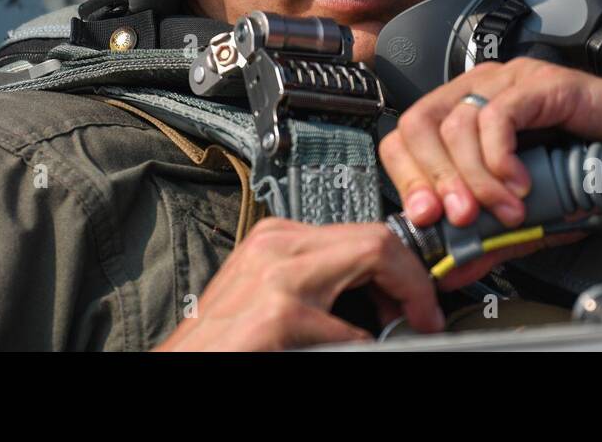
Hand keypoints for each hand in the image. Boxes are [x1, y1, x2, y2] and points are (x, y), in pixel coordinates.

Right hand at [154, 218, 444, 350]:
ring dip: (403, 302)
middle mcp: (277, 244)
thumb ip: (322, 286)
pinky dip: (362, 345)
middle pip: (376, 237)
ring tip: (404, 331)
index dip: (403, 266)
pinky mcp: (278, 312)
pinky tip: (354, 352)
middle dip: (414, 279)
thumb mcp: (274, 297)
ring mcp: (277, 275)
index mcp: (277, 239)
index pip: (362, 232)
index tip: (417, 299)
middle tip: (424, 317)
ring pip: (375, 256)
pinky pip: (352, 329)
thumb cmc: (227, 343)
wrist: (178, 369)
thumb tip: (382, 297)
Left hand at [379, 57, 601, 231]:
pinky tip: (522, 185)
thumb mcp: (530, 211)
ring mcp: (510, 81)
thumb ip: (489, 235)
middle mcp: (481, 88)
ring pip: (458, 124)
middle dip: (435, 180)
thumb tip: (453, 267)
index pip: (407, 134)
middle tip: (461, 219)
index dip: (407, 176)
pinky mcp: (541, 83)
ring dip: (476, 178)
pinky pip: (498, 117)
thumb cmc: (592, 168)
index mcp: (466, 110)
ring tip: (506, 210)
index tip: (426, 218)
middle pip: (420, 124)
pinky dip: (502, 158)